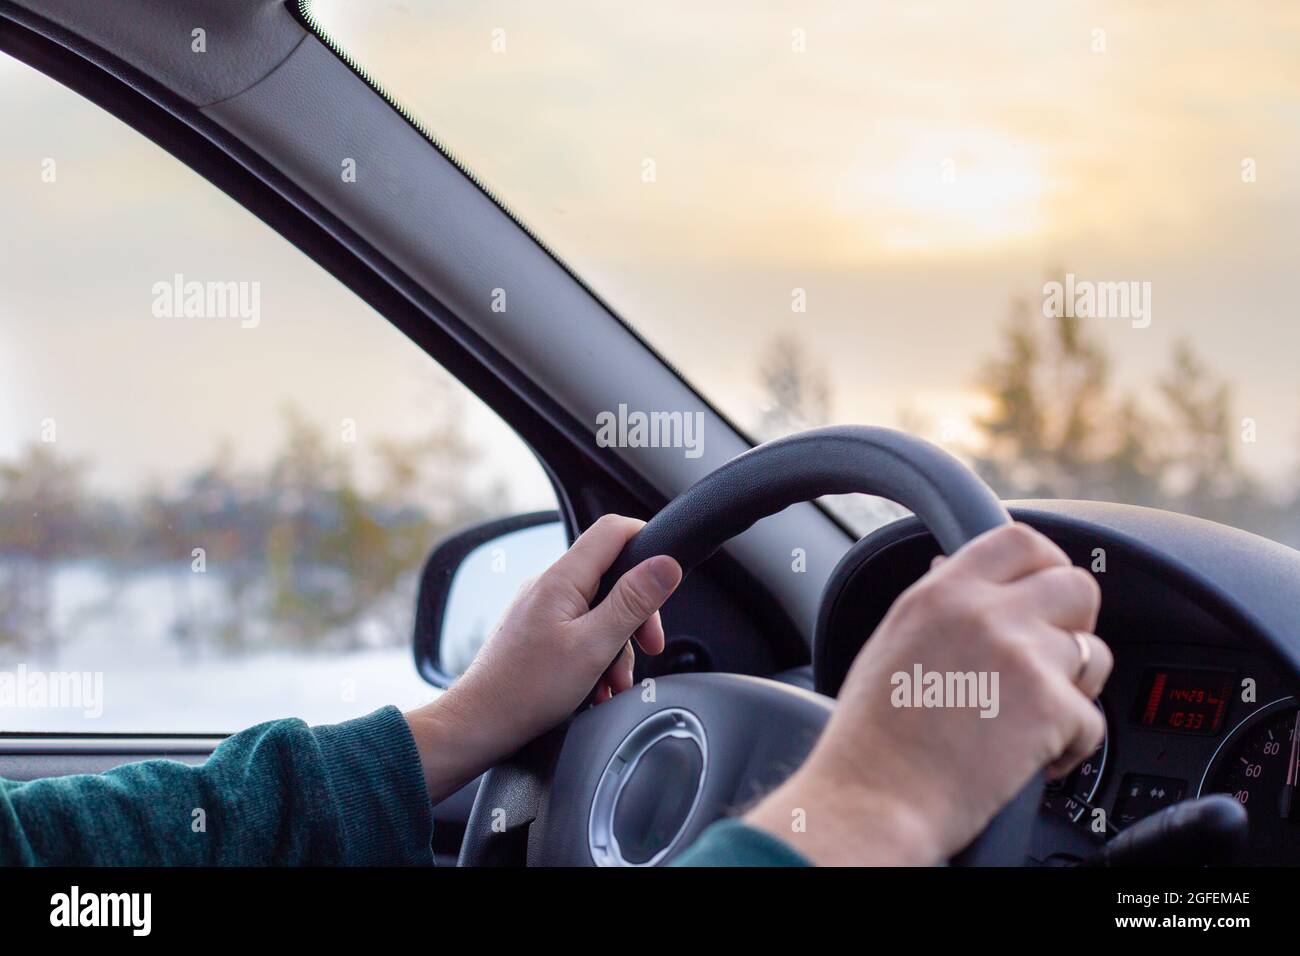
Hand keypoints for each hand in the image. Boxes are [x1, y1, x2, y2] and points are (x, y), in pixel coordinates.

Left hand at [403, 514, 682, 801]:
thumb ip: (632, 602)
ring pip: (597, 609)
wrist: (479, 724)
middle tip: (648, 647)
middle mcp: (547, 585)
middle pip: (611, 576)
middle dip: (636, 614)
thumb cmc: (527, 690)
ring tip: (612, 683)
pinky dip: (595, 655)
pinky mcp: (535, 631)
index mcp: (562, 578)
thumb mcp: (595, 646)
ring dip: (616, 645)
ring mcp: (539, 608)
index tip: (666, 577)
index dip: (647, 542)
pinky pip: (578, 629)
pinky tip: (594, 687)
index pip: (613, 530)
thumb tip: (664, 565)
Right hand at [744, 523, 1111, 865]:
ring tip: (1035, 716)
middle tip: (1052, 656)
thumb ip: (938, 607)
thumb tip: (959, 576)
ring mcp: (1022, 656)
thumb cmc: (872, 738)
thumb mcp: (893, 644)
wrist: (875, 799)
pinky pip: (1094, 719)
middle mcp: (984, 612)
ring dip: (1076, 686)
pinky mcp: (1051, 707)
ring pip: (1095, 653)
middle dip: (1076, 622)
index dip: (1046, 564)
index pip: (1020, 540)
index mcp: (941, 592)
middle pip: (1076, 585)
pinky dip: (1072, 745)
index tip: (1045, 592)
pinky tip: (1029, 757)